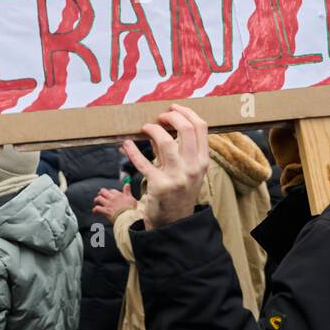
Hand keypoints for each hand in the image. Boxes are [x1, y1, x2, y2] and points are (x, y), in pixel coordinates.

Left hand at [94, 183, 137, 222]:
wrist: (128, 217)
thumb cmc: (131, 209)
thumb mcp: (131, 198)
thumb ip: (128, 191)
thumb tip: (127, 184)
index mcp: (118, 195)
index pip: (112, 190)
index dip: (110, 192)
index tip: (110, 194)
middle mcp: (112, 198)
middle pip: (103, 192)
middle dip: (101, 193)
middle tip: (100, 195)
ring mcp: (108, 204)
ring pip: (99, 198)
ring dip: (96, 200)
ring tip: (96, 201)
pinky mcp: (105, 211)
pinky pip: (97, 208)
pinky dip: (95, 209)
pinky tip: (95, 211)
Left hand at [122, 104, 208, 229]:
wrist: (174, 222)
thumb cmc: (178, 191)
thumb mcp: (185, 170)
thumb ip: (174, 149)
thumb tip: (160, 125)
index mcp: (202, 161)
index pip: (200, 127)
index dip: (186, 112)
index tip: (173, 108)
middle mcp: (193, 167)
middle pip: (187, 129)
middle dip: (171, 116)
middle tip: (160, 116)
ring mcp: (177, 177)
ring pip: (166, 141)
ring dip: (153, 129)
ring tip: (145, 127)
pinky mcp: (159, 185)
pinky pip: (143, 163)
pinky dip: (132, 151)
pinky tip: (126, 144)